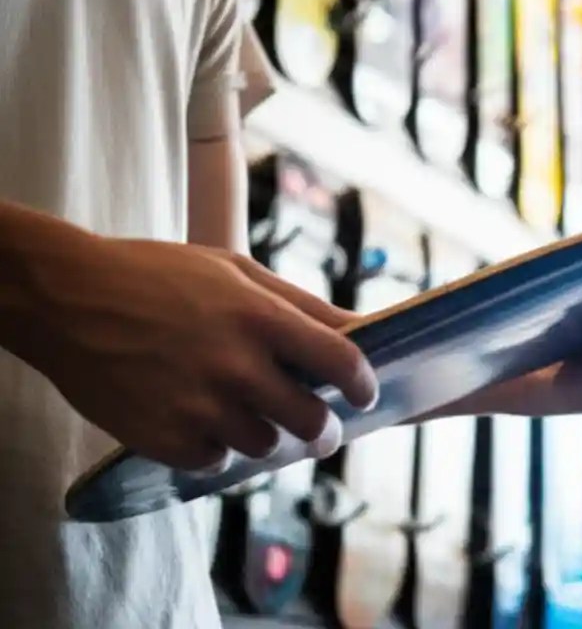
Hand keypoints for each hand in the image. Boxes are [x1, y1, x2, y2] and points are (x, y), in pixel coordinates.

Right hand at [18, 238, 377, 471]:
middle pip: (312, 421)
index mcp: (259, 316)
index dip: (363, 385)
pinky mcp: (163, 439)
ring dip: (268, 437)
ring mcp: (198, 406)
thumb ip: (300, 304)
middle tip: (321, 427)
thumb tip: (360, 330)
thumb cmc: (157, 276)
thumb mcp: (234, 270)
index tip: (366, 395)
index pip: (341, 362)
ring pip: (266, 447)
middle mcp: (235, 365)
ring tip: (249, 415)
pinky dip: (217, 449)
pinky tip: (203, 422)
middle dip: (325, 428)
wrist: (63, 298)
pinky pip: (217, 463)